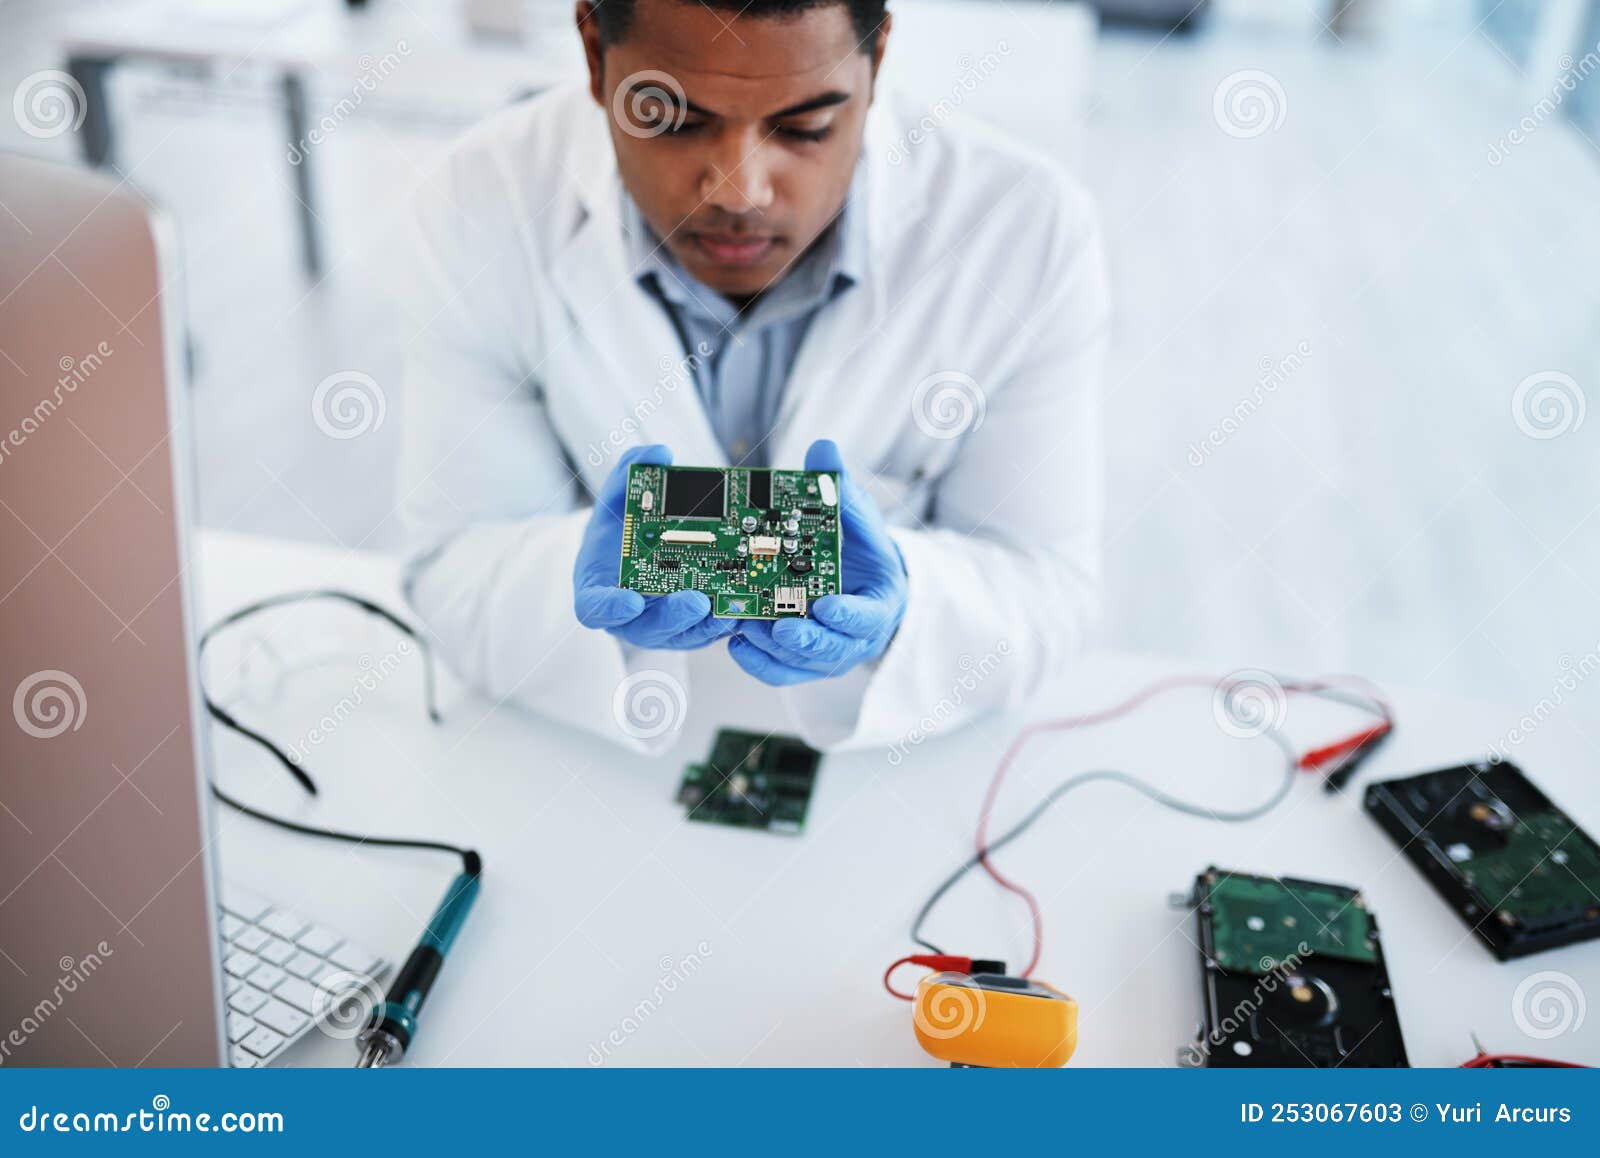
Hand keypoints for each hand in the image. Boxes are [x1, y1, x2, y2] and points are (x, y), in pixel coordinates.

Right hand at [573, 444, 737, 649]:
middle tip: (698, 601)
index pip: (596, 608)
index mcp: (598, 588)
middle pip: (648, 628)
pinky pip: (707, 631)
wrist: (631, 553)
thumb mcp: (616, 499)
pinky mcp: (689, 630)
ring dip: (709, 624)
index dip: (611, 609)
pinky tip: (747, 605)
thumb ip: (629, 476)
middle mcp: (629, 617)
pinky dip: (726, 620)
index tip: (630, 601)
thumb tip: (658, 453)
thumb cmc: (618, 531)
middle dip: (674, 616)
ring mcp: (660, 627)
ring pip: (683, 635)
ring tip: (731, 605)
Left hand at [728, 439, 907, 685]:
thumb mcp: (854, 515)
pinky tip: (736, 641)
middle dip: (803, 638)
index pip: (866, 618)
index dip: (848, 615)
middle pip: (830, 650)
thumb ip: (839, 489)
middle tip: (777, 624)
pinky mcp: (801, 663)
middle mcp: (854, 638)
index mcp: (877, 605)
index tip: (827, 605)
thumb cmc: (859, 549)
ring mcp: (826, 655)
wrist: (859, 581)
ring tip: (745, 624)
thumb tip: (823, 449)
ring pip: (800, 663)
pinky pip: (779, 671)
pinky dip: (757, 662)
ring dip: (771, 648)